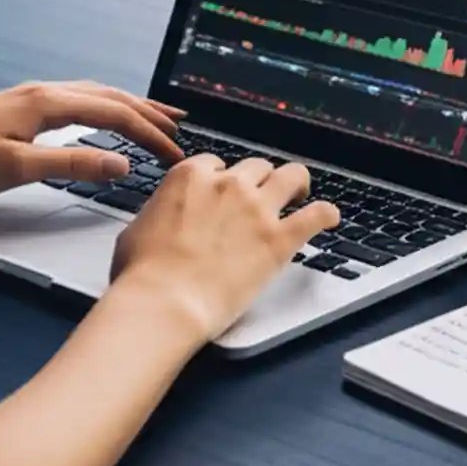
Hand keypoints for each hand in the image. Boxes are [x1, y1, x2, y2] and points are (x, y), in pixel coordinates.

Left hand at [0, 81, 185, 199]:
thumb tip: (121, 164)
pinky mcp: (24, 108)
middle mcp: (43, 92)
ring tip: (157, 118)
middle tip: (180, 130)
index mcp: (46, 102)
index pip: (114, 113)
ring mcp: (33, 98)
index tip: (174, 153)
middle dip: (150, 112)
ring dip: (131, 106)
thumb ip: (74, 165)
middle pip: (111, 96)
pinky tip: (109, 118)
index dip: (150, 133)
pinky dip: (106, 108)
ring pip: (96, 95)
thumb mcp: (18, 169)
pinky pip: (79, 100)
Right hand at [110, 155, 339, 341]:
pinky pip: (317, 215)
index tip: (224, 192)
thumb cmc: (143, 273)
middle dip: (259, 180)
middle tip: (261, 196)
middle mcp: (229, 185)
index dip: (222, 179)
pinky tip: (329, 217)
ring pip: (291, 176)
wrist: (164, 302)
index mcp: (191, 177)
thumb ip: (161, 212)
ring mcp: (257, 209)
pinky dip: (326, 214)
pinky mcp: (280, 239)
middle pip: (256, 166)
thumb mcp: (137, 228)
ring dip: (296, 183)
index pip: (216, 164)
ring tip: (300, 193)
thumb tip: (164, 216)